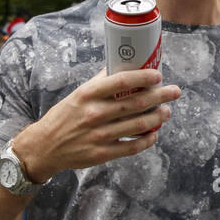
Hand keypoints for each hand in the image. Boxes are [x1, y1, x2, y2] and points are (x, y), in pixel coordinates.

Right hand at [16, 68, 180, 179]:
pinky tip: (154, 134)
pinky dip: (147, 140)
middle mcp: (94, 114)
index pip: (121, 82)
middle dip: (161, 96)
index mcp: (88, 95)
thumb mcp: (78, 95)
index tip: (158, 75)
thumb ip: (100, 83)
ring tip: (166, 111)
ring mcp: (99, 135)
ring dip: (158, 117)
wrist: (44, 147)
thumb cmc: (64, 116)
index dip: (144, 77)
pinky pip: (132, 147)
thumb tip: (121, 65)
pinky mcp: (102, 154)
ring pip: (138, 125)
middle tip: (175, 92)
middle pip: (136, 103)